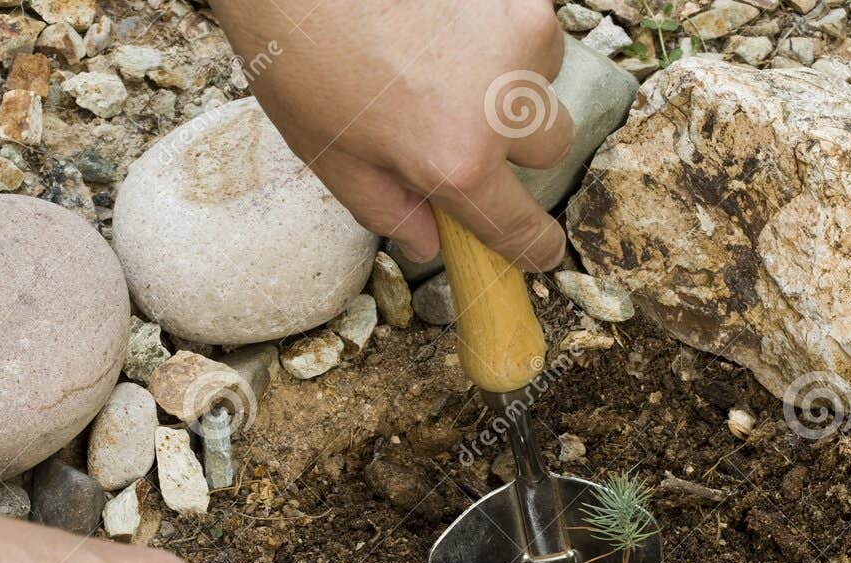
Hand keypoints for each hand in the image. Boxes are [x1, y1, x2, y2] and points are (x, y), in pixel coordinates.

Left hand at [211, 0, 574, 269]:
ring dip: (512, 84)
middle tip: (463, 124)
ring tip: (449, 63)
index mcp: (457, 161)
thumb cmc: (301, 53)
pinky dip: (501, 36)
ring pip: (543, 82)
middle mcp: (501, 106)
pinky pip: (532, 30)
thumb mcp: (331, 155)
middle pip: (550, 147)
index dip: (532, 245)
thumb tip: (426, 242)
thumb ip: (387, 210)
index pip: (521, 226)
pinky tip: (449, 26)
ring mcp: (517, 41)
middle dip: (516, 145)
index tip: (540, 248)